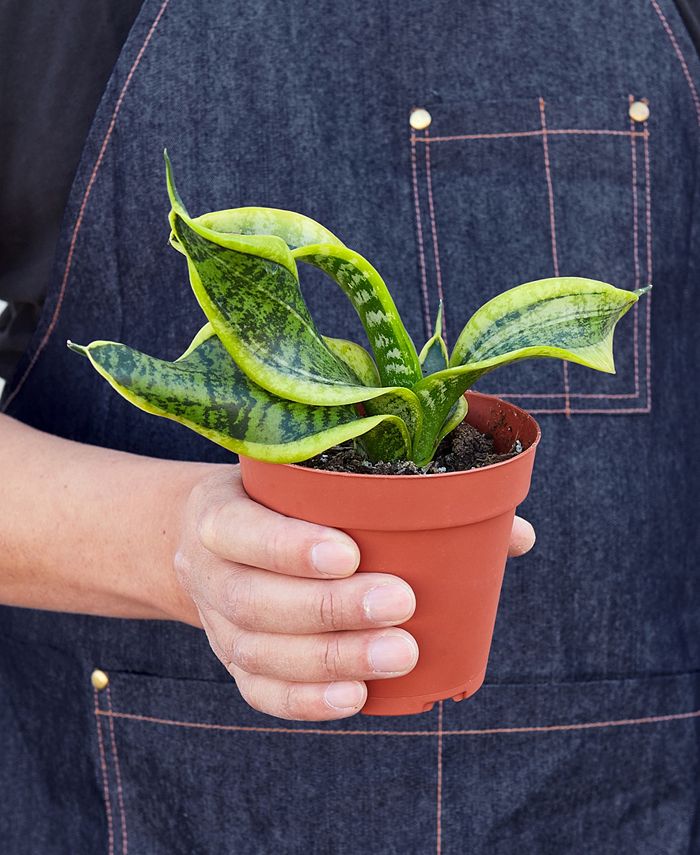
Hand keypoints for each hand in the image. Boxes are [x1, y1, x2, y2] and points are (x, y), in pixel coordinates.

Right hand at [173, 466, 534, 721]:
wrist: (214, 541)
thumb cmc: (285, 505)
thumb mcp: (316, 483)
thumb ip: (404, 499)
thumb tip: (513, 533)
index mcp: (220, 512)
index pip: (240, 531)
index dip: (288, 547)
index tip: (351, 552)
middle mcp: (208, 570)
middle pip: (255, 600)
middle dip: (328, 608)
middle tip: (401, 603)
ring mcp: (216, 624)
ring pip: (260, 651)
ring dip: (329, 659)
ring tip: (399, 653)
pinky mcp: (234, 662)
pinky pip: (260, 692)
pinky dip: (305, 701)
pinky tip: (356, 697)